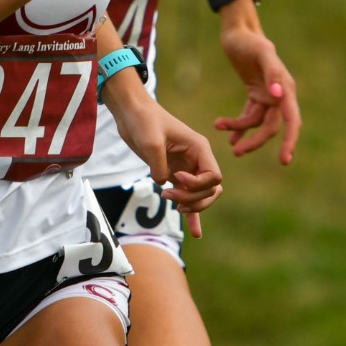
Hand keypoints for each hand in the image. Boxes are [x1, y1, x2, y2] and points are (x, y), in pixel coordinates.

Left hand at [107, 90, 224, 235]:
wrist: (131, 112)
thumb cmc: (144, 120)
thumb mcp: (151, 141)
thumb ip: (160, 166)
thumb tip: (164, 184)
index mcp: (199, 148)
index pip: (214, 177)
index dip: (197, 185)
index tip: (176, 178)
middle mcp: (198, 159)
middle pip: (211, 190)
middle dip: (193, 199)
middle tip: (168, 196)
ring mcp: (188, 168)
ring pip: (202, 196)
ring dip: (191, 206)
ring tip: (170, 203)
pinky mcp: (174, 174)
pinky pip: (189, 197)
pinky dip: (193, 215)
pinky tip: (196, 233)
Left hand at [215, 19, 301, 163]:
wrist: (238, 31)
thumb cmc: (250, 40)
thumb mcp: (261, 52)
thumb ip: (272, 72)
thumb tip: (279, 95)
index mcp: (285, 88)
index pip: (291, 120)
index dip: (290, 141)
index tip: (284, 160)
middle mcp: (279, 95)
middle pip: (271, 127)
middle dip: (256, 142)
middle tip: (237, 152)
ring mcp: (268, 96)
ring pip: (258, 123)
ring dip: (241, 131)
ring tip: (220, 129)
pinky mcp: (255, 94)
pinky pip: (249, 117)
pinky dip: (239, 126)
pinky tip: (226, 132)